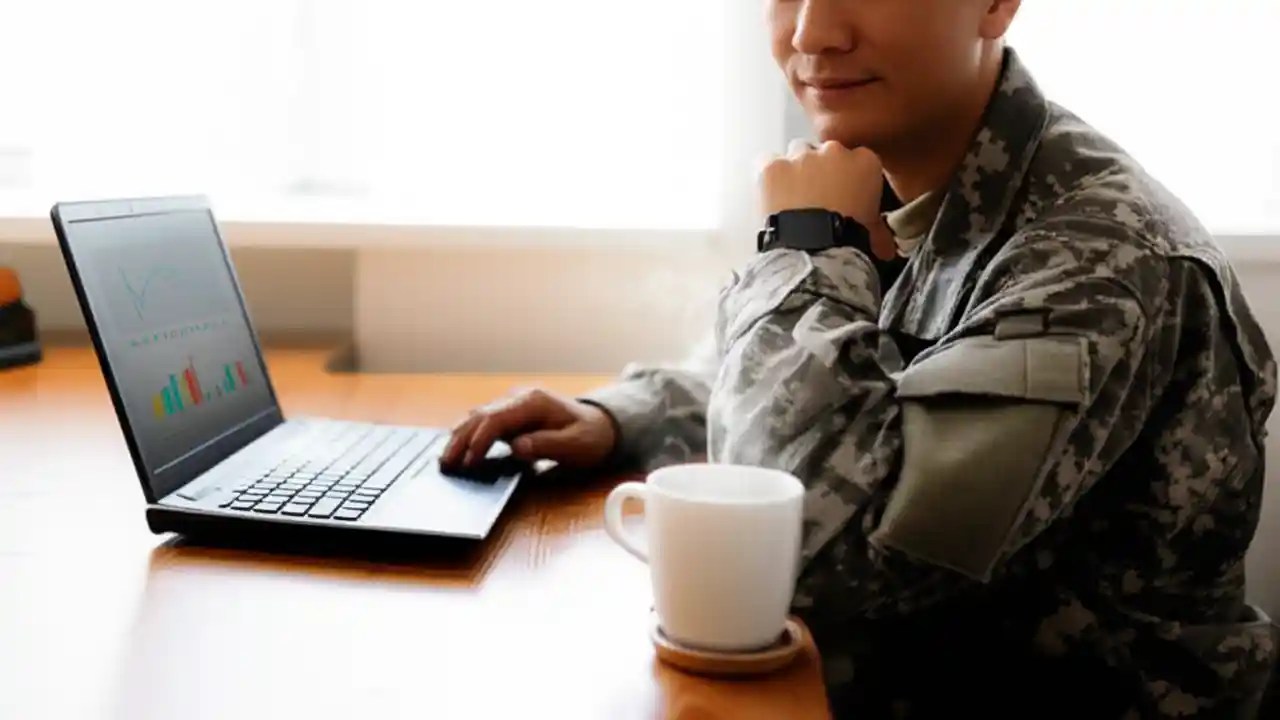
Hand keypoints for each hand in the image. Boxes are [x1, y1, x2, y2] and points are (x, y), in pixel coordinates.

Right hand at [440, 388, 618, 469]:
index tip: (469, 462)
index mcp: (533, 402)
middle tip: (444, 463)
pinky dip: (469, 434)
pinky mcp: (510, 414)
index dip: (479, 441)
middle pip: (480, 416)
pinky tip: (458, 449)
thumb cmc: (589, 436)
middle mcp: (518, 398)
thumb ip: (546, 444)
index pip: (496, 419)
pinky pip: (484, 421)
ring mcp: (513, 404)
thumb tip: (516, 447)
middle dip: (460, 439)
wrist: (601, 424)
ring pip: (477, 417)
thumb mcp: (575, 444)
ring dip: (460, 436)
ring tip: (444, 459)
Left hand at [759, 140, 893, 257]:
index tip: (843, 193)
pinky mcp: (773, 166)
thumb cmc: (847, 240)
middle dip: (820, 170)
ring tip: (791, 197)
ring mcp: (801, 156)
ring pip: (796, 152)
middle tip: (816, 198)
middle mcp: (834, 151)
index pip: (857, 159)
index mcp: (865, 162)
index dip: (847, 176)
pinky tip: (770, 193)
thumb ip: (876, 226)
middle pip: (824, 153)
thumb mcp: (873, 233)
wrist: (815, 248)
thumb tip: (884, 245)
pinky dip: (767, 175)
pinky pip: (766, 161)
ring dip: (794, 170)